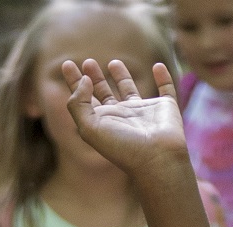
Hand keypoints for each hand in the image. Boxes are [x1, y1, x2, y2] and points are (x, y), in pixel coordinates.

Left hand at [60, 58, 185, 171]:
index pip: (84, 99)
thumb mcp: (89, 127)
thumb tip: (84, 79)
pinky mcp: (165, 107)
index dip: (74, 81)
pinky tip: (157, 66)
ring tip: (113, 62)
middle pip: (104, 93)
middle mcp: (121, 116)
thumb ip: (79, 103)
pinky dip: (163, 77)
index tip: (67, 64)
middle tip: (88, 62)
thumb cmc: (122, 147)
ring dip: (122, 76)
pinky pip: (165, 89)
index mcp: (102, 121)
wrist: (156, 158)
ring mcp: (143, 111)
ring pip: (130, 90)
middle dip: (95, 78)